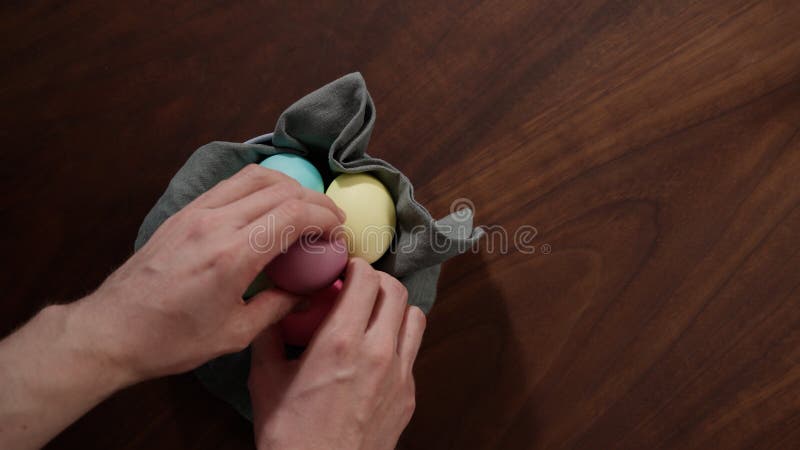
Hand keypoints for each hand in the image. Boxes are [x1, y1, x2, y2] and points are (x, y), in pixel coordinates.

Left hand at [75, 164, 345, 382]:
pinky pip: (232, 184)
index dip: (326, 218)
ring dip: (289, 186)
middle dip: (316, 201)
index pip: (294, 213)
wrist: (113, 330)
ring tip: (304, 208)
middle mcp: (216, 223)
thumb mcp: (235, 334)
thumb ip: (278, 305)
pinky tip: (269, 204)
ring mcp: (197, 212)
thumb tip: (308, 291)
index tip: (338, 234)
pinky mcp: (184, 212)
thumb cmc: (173, 339)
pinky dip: (261, 186)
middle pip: (282, 190)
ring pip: (257, 176)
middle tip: (330, 222)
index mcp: (233, 255)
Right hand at [249, 259, 426, 449]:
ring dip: (396, 309)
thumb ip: (269, 337)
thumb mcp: (266, 380)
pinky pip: (413, 352)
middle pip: (397, 292)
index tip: (345, 268)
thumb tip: (270, 310)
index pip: (367, 280)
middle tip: (359, 287)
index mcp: (341, 342)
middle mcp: (378, 352)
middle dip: (378, 282)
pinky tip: (377, 353)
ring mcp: (399, 375)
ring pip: (415, 318)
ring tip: (374, 315)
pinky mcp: (409, 396)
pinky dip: (399, 341)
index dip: (357, 266)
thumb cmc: (291, 435)